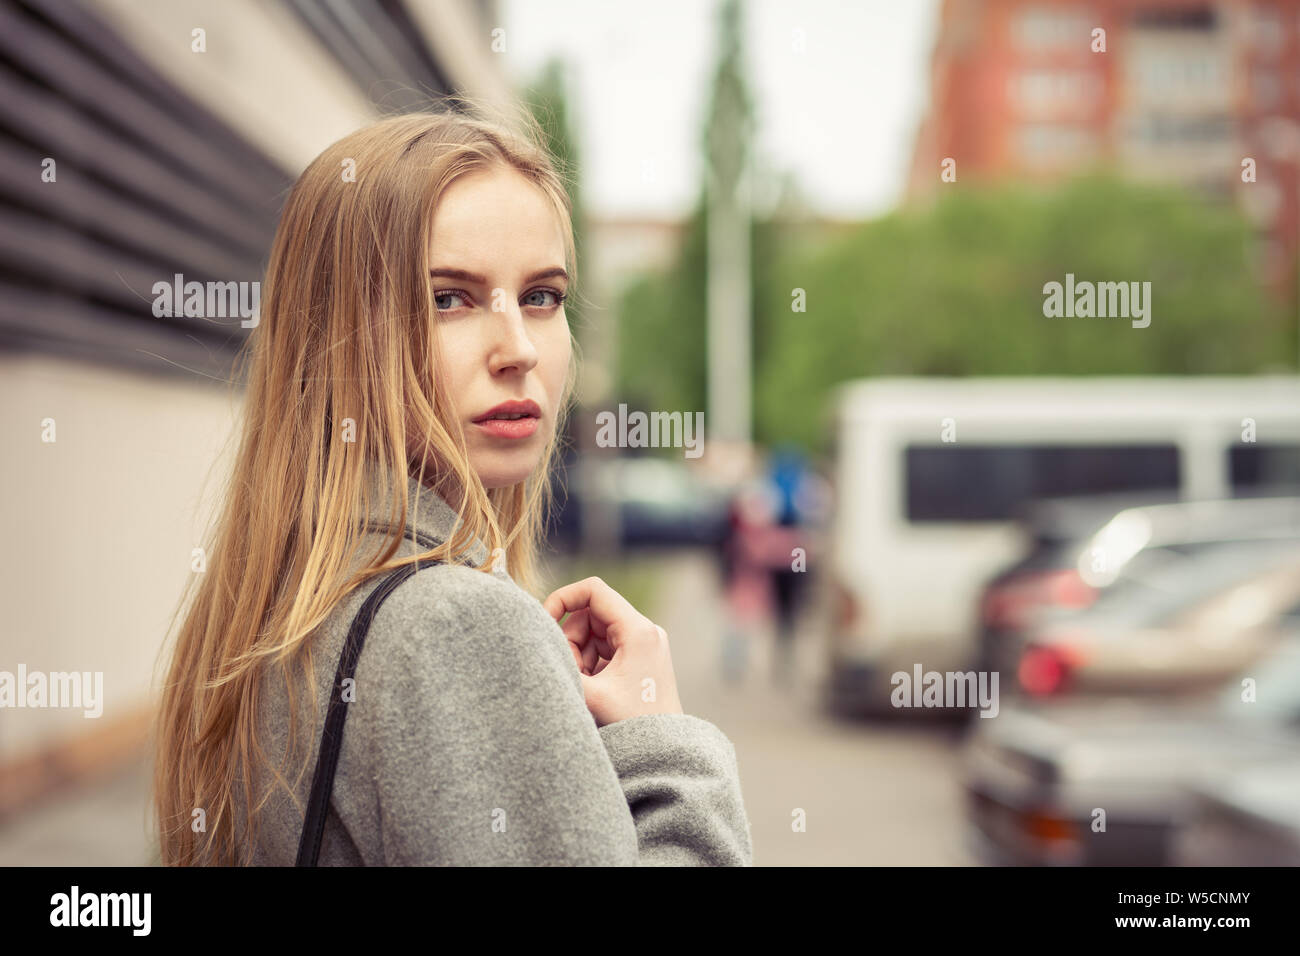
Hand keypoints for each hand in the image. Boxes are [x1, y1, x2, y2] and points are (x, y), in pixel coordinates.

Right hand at [543, 576, 683, 726]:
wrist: (665, 750)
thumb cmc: (633, 724)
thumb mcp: (590, 695)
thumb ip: (560, 666)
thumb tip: (534, 645)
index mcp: (638, 630)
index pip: (593, 590)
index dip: (563, 598)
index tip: (544, 621)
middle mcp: (645, 630)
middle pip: (591, 613)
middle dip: (572, 640)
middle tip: (572, 671)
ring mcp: (644, 643)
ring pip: (594, 632)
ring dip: (580, 654)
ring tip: (587, 685)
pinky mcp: (640, 657)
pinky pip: (605, 647)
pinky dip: (592, 663)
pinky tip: (596, 687)